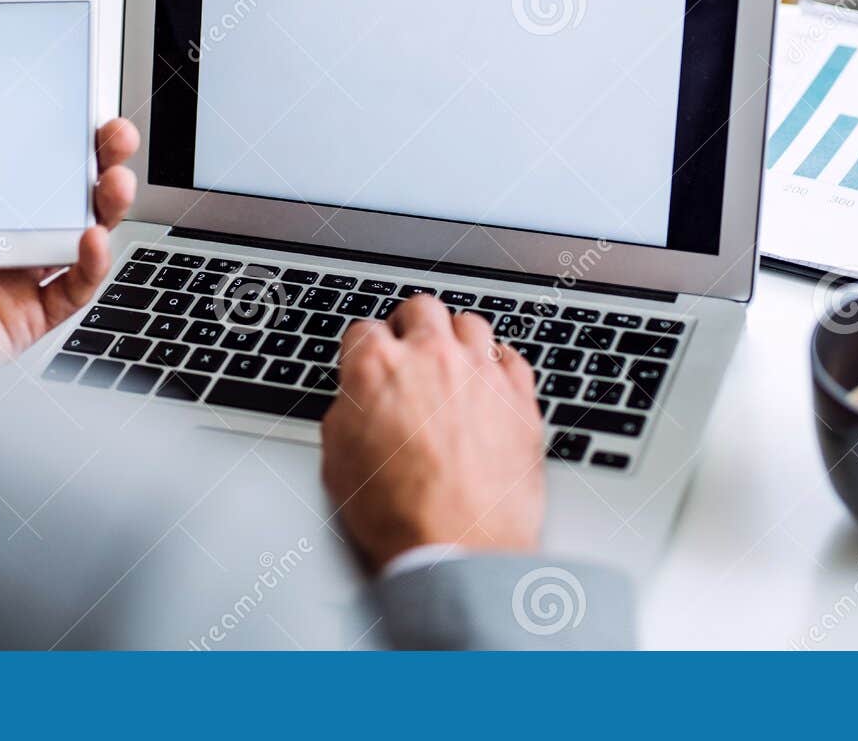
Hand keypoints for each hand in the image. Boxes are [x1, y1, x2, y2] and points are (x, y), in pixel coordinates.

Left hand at [0, 102, 138, 357]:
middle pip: (59, 191)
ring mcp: (14, 276)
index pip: (17, 159)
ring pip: (78, 233)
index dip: (48, 134)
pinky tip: (93, 237)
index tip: (72, 108)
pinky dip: (95, 262)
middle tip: (114, 135)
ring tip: (115, 180)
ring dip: (106, 204)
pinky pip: (76, 285)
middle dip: (94, 160)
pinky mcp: (29, 315)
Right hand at [320, 295, 545, 570]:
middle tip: (410, 348)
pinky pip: (512, 358)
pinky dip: (498, 366)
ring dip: (457, 339)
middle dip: (411, 325)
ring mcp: (481, 372)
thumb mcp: (337, 463)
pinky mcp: (520, 396)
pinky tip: (489, 385)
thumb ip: (345, 414)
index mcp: (377, 367)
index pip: (364, 329)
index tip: (368, 360)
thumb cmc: (398, 515)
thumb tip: (354, 401)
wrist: (459, 547)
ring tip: (453, 364)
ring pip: (470, 324)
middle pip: (421, 309)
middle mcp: (431, 357)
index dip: (364, 348)